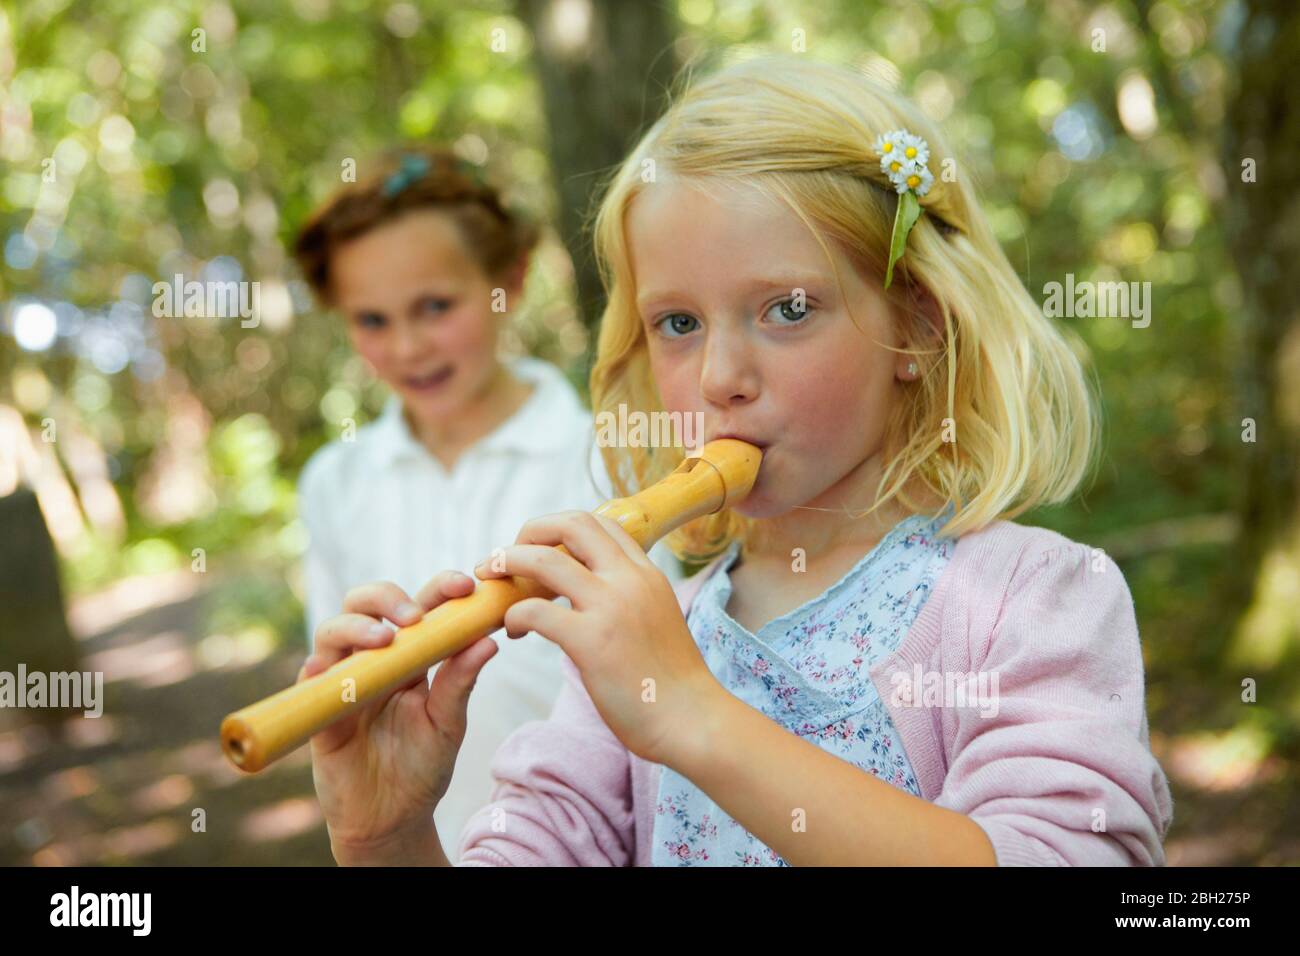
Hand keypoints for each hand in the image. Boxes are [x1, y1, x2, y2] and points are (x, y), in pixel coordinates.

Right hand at [302, 572, 497, 864]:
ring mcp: (343, 680)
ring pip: (333, 631)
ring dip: (355, 626)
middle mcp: (374, 659)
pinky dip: (318, 667)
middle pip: (366, 604)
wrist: (391, 819)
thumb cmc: (422, 766)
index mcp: (412, 655)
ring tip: (383, 639)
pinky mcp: (319, 710)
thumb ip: (460, 682)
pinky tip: (329, 667)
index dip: (438, 589)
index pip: (420, 606)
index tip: (463, 586)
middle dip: (387, 597)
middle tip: (413, 615)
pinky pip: (309, 680)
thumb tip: (488, 640)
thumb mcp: (447, 723)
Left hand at [473, 510, 722, 765]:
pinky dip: (512, 614)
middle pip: (572, 524)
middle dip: (532, 530)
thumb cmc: (673, 683)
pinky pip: (534, 610)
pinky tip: (512, 630)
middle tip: (507, 555)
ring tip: (491, 579)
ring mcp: (609, 607)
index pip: (601, 523)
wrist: (693, 720)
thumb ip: (631, 598)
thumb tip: (596, 596)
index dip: (562, 528)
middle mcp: (629, 580)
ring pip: (544, 559)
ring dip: (507, 562)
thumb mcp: (659, 618)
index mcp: (646, 574)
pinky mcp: (590, 641)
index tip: (541, 548)